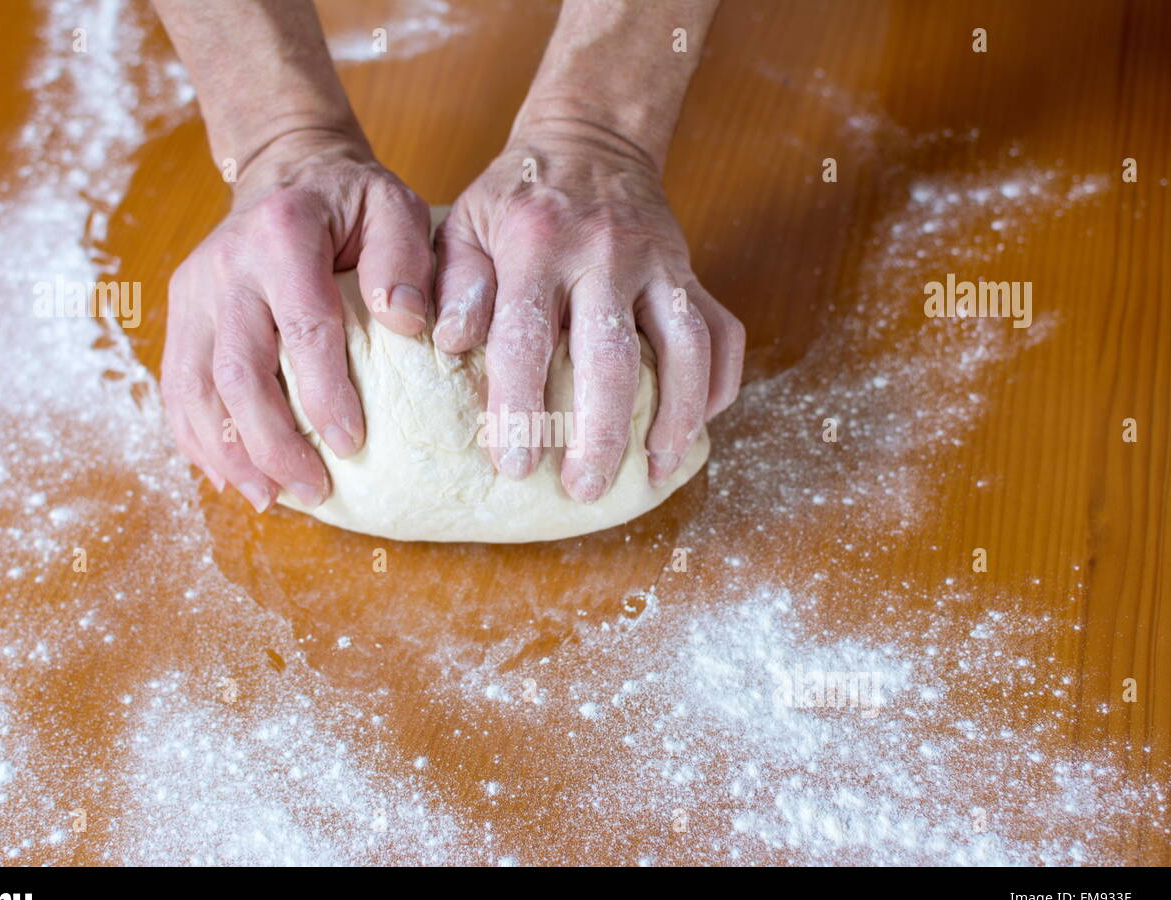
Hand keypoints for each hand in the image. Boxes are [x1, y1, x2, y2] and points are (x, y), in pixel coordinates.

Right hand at [160, 130, 432, 511]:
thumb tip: (406, 324)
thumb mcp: (393, 207)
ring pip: (196, 388)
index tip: (351, 446)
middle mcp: (225, 266)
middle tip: (314, 490)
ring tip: (270, 498)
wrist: (286, 170)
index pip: (302, 329)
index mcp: (282, 236)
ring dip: (229, 452)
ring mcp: (193, 292)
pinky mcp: (180, 314)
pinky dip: (200, 439)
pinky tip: (233, 476)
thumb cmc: (352, 202)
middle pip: (236, 371)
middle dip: (272, 441)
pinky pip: (178, 387)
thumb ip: (404, 260)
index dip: (323, 395)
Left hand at [432, 121, 744, 501]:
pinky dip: (717, 384)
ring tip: (655, 471)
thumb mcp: (465, 224)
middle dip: (600, 433)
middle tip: (584, 488)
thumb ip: (454, 282)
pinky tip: (695, 425)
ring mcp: (659, 262)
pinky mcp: (692, 271)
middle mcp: (605, 253)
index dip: (519, 407)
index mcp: (537, 244)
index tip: (513, 465)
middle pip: (612, 357)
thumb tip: (448, 342)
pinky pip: (723, 332)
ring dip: (675, 417)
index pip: (526, 338)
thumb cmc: (516, 198)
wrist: (590, 139)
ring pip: (685, 348)